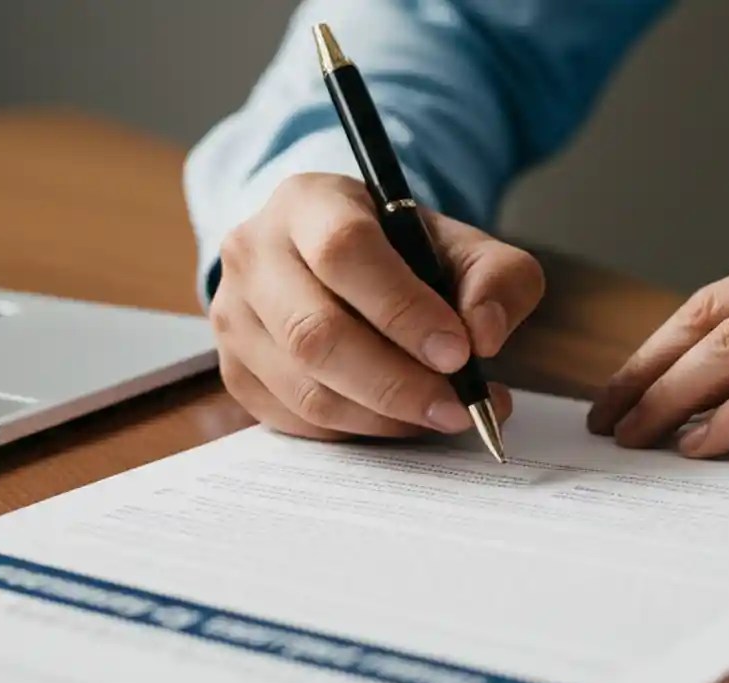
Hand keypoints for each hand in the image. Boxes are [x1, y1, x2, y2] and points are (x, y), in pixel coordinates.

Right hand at [210, 173, 543, 440]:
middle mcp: (254, 253)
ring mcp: (232, 316)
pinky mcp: (234, 371)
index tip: (458, 352)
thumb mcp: (462, 245)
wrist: (337, 265)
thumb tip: (484, 335)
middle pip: (314, 333)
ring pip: (305, 389)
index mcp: (308, 202)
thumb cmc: (403, 253)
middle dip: (397, 383)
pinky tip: (401, 422)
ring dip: (384, 417)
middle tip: (459, 407)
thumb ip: (496, 278)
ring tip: (444, 415)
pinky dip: (357, 433)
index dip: (402, 309)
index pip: (345, 252)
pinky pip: (295, 421)